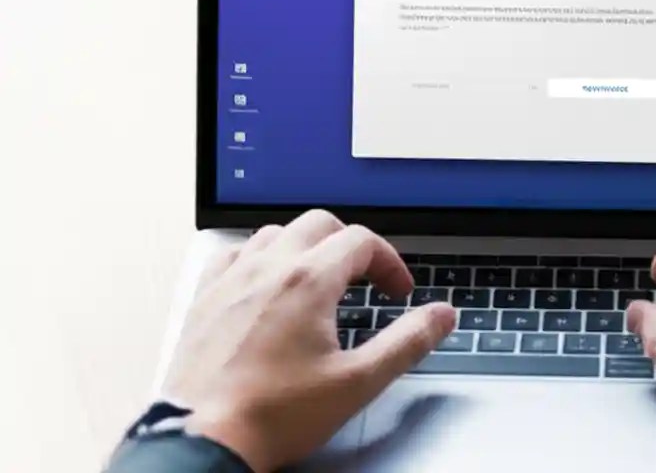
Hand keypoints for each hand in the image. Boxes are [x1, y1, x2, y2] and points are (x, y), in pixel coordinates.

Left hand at [163, 210, 456, 471]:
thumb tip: (441, 316)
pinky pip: (233, 254)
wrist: (204, 441)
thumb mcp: (358, 382)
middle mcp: (267, 270)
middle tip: (366, 279)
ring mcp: (231, 281)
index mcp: (308, 282)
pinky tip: (266, 283)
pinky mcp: (204, 300)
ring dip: (306, 247)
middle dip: (351, 246)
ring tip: (321, 279)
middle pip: (320, 224)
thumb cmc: (272, 415)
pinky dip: (258, 258)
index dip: (390, 263)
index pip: (361, 242)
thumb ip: (407, 342)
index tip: (397, 292)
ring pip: (275, 233)